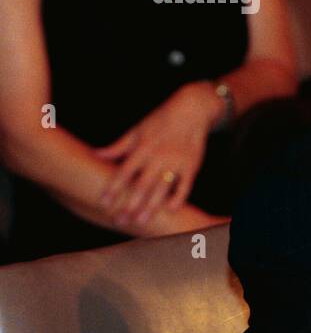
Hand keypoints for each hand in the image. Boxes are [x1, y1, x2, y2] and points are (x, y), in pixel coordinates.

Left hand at [94, 82, 222, 229]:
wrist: (191, 110)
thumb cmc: (160, 121)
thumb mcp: (137, 130)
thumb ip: (118, 146)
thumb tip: (96, 154)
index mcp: (143, 148)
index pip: (124, 172)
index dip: (114, 188)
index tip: (104, 202)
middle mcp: (159, 157)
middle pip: (142, 185)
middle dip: (130, 204)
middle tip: (120, 221)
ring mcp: (176, 162)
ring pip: (162, 189)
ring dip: (151, 206)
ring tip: (140, 221)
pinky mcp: (192, 165)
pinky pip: (185, 185)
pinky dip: (179, 198)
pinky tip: (171, 210)